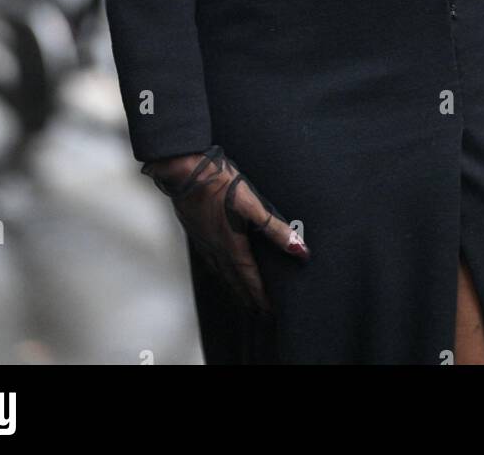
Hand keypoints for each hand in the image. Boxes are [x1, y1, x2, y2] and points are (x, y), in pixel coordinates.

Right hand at [141, 144, 309, 314]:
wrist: (184, 171)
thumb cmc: (218, 184)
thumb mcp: (252, 204)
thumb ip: (275, 228)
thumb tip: (299, 248)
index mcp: (232, 245)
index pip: (250, 279)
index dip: (260, 296)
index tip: (269, 312)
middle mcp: (216, 249)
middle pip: (234, 281)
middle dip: (247, 298)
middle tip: (258, 313)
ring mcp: (204, 242)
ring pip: (220, 273)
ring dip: (232, 287)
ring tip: (241, 297)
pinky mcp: (196, 232)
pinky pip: (209, 261)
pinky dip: (218, 272)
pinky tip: (219, 267)